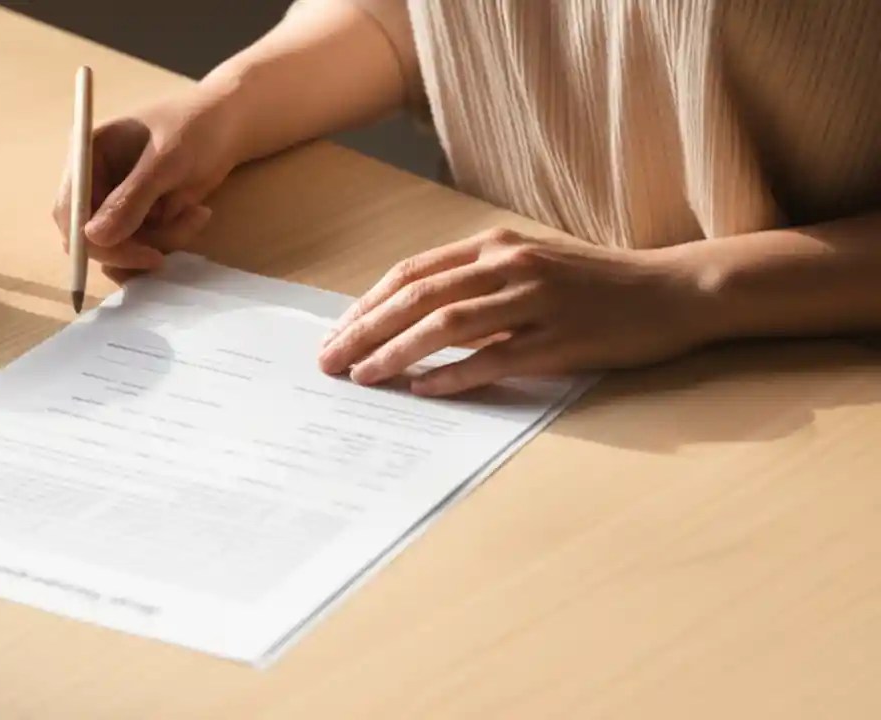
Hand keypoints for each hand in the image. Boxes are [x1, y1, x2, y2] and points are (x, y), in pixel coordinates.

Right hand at [52, 88, 239, 277]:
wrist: (228, 127)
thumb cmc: (193, 128)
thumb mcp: (164, 161)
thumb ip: (130, 199)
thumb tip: (94, 237)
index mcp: (86, 156)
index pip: (69, 210)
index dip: (89, 241)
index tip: (127, 254)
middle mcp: (94, 181)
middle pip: (91, 237)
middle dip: (131, 247)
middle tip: (162, 253)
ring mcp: (117, 202)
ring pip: (123, 246)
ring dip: (161, 240)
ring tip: (197, 213)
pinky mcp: (141, 216)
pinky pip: (146, 245)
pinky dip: (172, 238)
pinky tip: (197, 213)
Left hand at [318, 229, 710, 394]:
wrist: (672, 290)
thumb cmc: (594, 283)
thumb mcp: (529, 265)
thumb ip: (475, 282)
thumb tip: (413, 317)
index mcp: (495, 245)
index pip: (412, 273)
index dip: (367, 304)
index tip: (337, 333)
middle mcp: (509, 266)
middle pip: (418, 297)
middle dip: (365, 330)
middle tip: (330, 360)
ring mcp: (535, 301)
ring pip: (447, 324)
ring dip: (397, 352)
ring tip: (364, 377)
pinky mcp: (560, 340)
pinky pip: (494, 359)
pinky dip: (453, 376)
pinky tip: (423, 391)